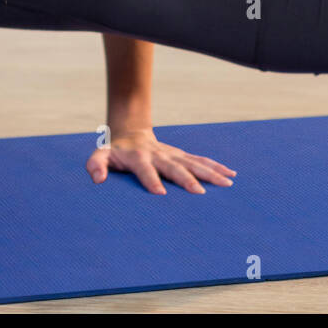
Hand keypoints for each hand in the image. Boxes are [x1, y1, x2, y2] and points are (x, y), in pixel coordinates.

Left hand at [85, 127, 235, 194]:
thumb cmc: (114, 151)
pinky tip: (231, 174)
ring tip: (227, 183)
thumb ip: (96, 164)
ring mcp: (173, 154)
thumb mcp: (100, 154)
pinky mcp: (182, 156)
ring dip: (210, 173)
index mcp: (138, 157)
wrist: (131, 133)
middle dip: (187, 179)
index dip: (151, 180)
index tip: (160, 194)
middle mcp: (159, 155)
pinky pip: (201, 160)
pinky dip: (216, 166)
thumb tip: (98, 180)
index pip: (145, 169)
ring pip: (194, 163)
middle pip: (175, 167)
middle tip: (199, 193)